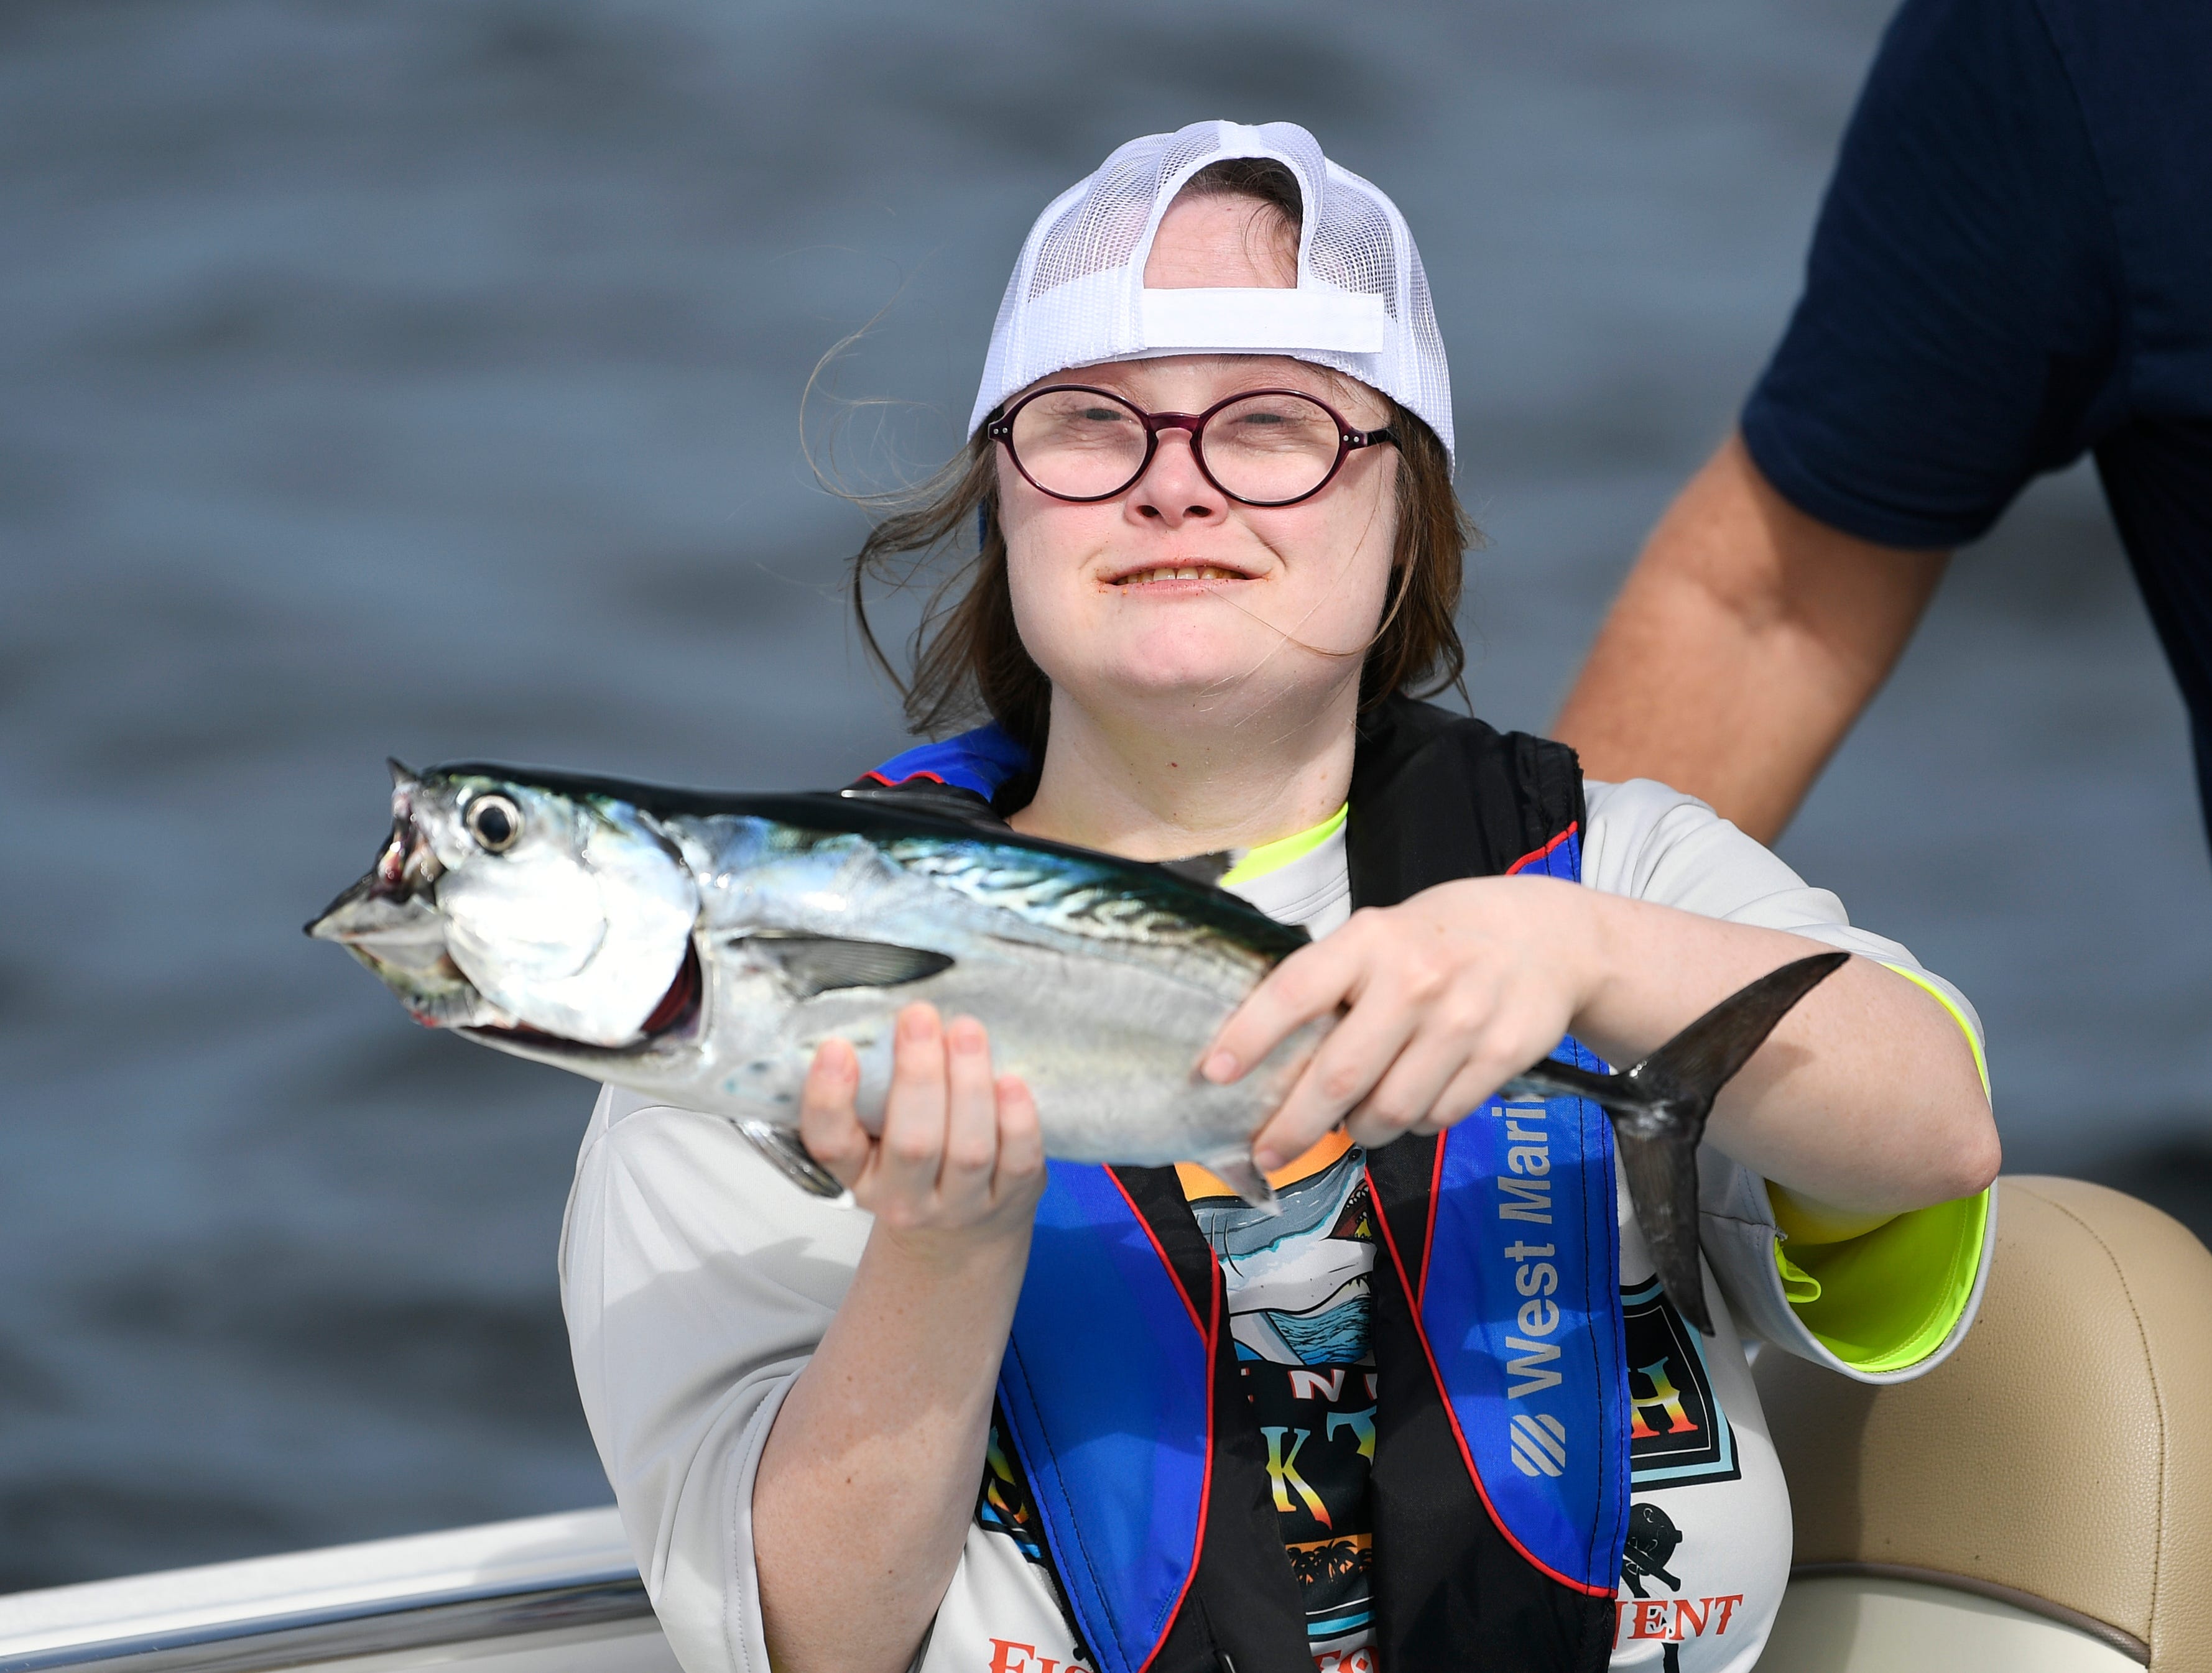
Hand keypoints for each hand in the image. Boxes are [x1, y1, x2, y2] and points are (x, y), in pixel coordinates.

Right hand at [800, 1004, 1045, 1248]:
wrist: (960, 1230)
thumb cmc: (914, 1159)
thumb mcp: (879, 1131)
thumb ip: (878, 1085)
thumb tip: (888, 1010)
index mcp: (858, 1175)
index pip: (832, 1146)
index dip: (829, 1099)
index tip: (837, 1046)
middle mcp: (903, 1199)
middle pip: (912, 1143)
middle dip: (918, 1074)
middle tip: (919, 1017)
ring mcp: (959, 1206)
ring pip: (967, 1151)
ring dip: (969, 1085)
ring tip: (967, 1031)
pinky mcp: (1009, 1202)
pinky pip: (1017, 1162)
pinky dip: (1017, 1120)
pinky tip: (1012, 1080)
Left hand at [1203, 876, 1601, 1166]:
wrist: (1550, 937)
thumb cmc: (1441, 939)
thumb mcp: (1382, 935)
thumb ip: (1334, 984)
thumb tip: (1267, 1060)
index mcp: (1369, 941)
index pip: (1295, 991)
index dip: (1250, 1035)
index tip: (1214, 1073)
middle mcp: (1414, 979)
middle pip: (1338, 1075)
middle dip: (1292, 1126)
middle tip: (1265, 1153)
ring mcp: (1462, 1020)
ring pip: (1389, 1111)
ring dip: (1359, 1130)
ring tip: (1352, 1123)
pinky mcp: (1503, 1055)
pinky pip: (1438, 1117)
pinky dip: (1414, 1124)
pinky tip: (1411, 1104)